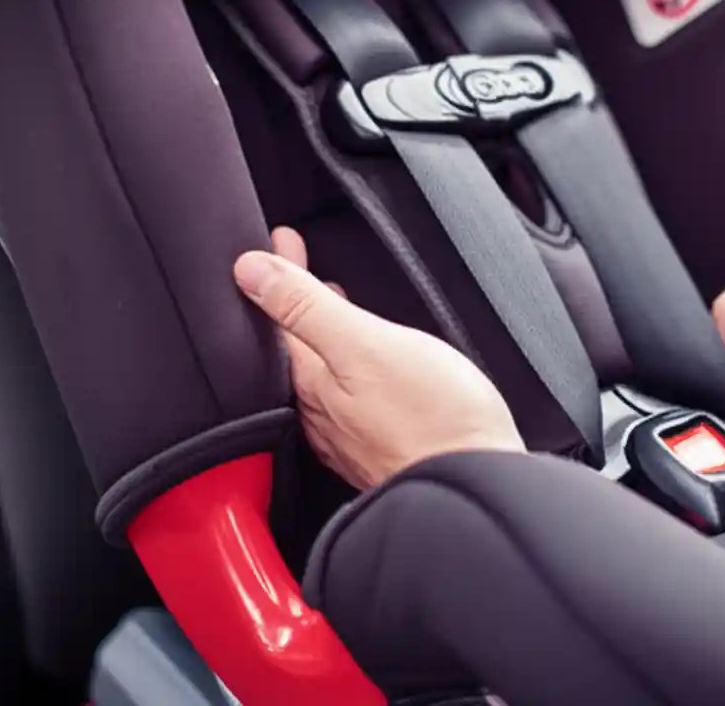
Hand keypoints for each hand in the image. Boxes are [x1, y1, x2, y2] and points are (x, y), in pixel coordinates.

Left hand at [234, 227, 524, 489]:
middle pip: (295, 347)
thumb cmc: (434, 418)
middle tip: (296, 265)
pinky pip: (345, 399)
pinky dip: (345, 367)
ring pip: (320, 374)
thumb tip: (250, 270)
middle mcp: (322, 412)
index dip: (279, 273)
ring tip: (329, 304)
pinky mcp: (380, 448)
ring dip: (320, 334)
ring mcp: (350, 435)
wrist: (474, 485)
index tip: (279, 239)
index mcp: (312, 382)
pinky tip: (365, 365)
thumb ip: (307, 308)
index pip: (278, 319)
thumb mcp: (366, 345)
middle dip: (296, 302)